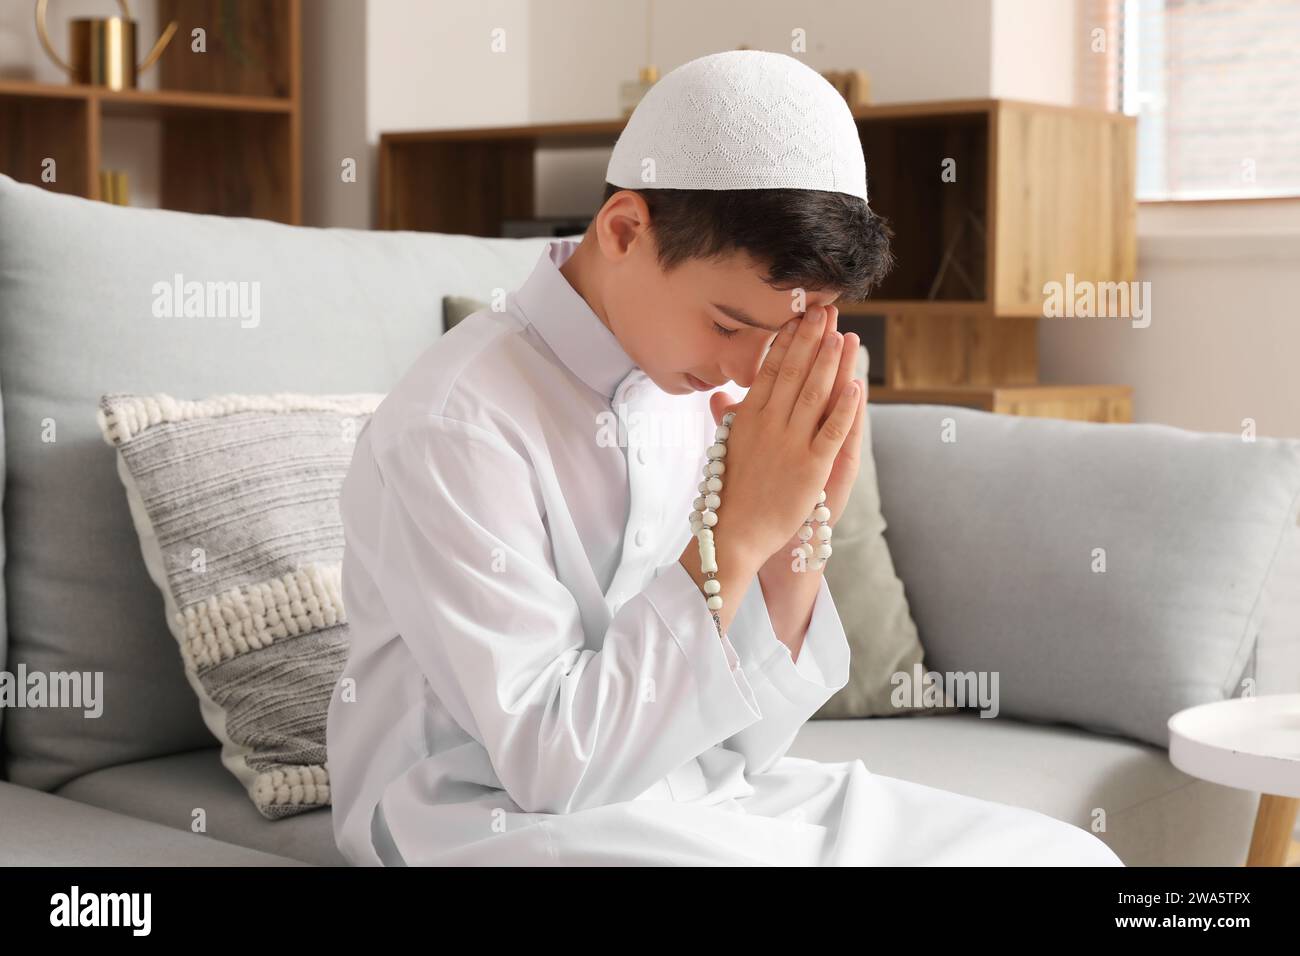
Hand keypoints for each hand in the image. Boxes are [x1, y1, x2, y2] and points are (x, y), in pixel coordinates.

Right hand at [704, 303, 860, 566]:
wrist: (734, 533)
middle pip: (795, 373)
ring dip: (831, 363)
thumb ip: (727, 418)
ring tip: (843, 335)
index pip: (771, 369)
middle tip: (825, 310)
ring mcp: (790, 445)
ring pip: (815, 395)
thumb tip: (719, 396)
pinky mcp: (811, 467)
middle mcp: (769, 425)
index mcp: (748, 417)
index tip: (798, 316)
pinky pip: (832, 431)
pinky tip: (857, 385)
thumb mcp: (724, 448)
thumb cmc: (728, 493)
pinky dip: (845, 407)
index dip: (787, 340)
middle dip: (811, 339)